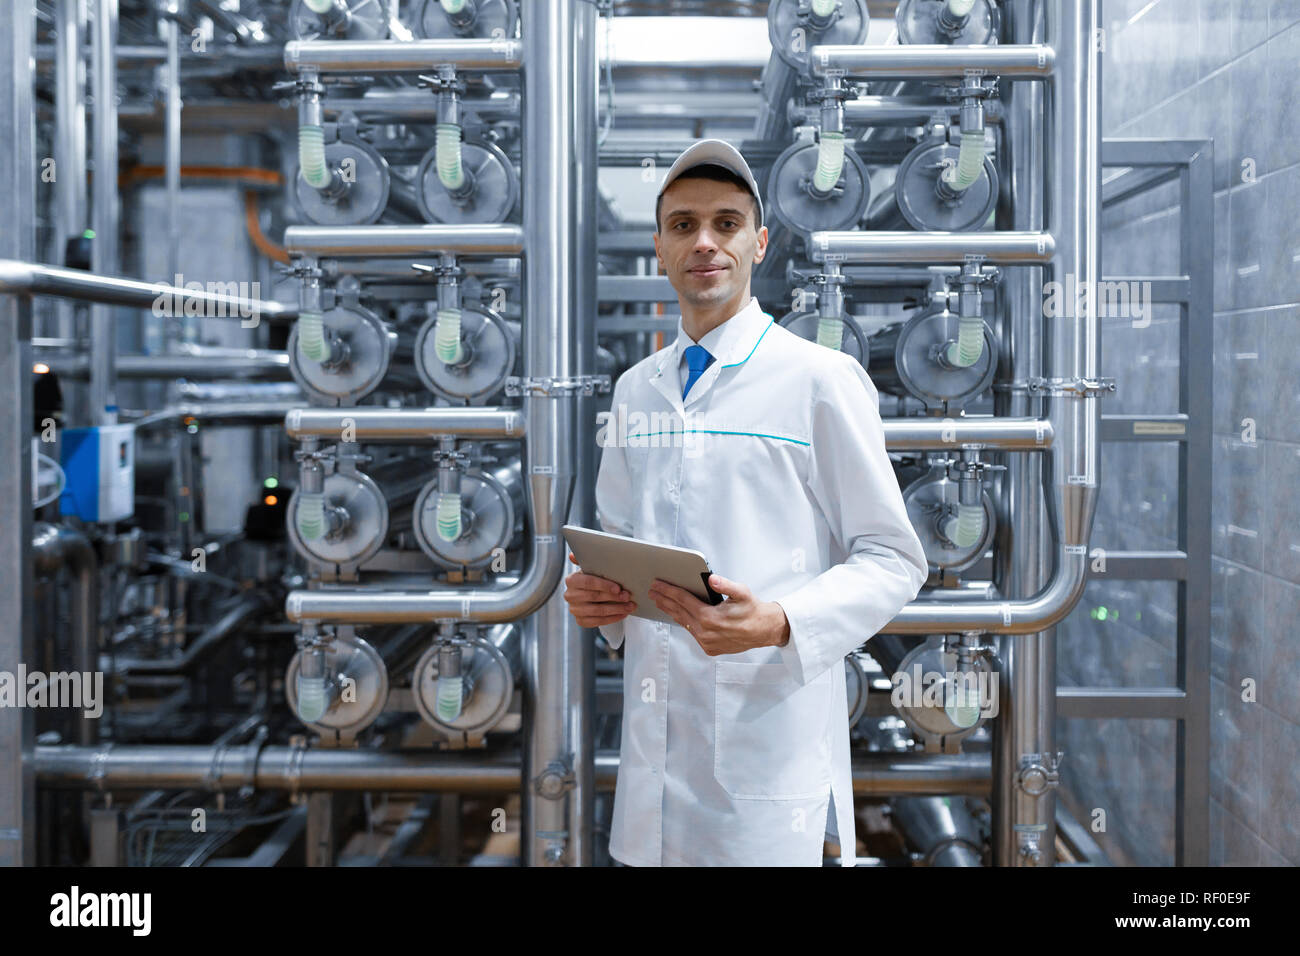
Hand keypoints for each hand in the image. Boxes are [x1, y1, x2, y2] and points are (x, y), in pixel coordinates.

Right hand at [563, 553, 636, 627]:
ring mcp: (575, 609)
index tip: (618, 588)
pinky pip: (598, 622)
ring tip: (630, 606)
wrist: (592, 594)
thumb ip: (586, 561)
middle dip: (613, 597)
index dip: (603, 585)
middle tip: (628, 596)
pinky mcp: (581, 621)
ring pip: (598, 611)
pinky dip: (612, 618)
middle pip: (594, 597)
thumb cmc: (594, 579)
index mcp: (571, 580)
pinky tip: (623, 614)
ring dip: (616, 609)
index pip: (588, 582)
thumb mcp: (591, 569)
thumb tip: (573, 555)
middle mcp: (570, 595)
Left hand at [647, 573, 790, 655]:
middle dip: (664, 600)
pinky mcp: (709, 648)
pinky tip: (677, 614)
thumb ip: (725, 584)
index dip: (668, 590)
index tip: (657, 584)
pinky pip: (692, 632)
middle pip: (678, 612)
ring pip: (683, 623)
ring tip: (660, 602)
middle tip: (652, 591)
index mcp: (710, 617)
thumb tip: (711, 579)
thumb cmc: (752, 609)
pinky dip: (683, 622)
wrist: (763, 630)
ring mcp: (706, 642)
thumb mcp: (741, 592)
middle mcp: (705, 632)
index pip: (683, 600)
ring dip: (670, 611)